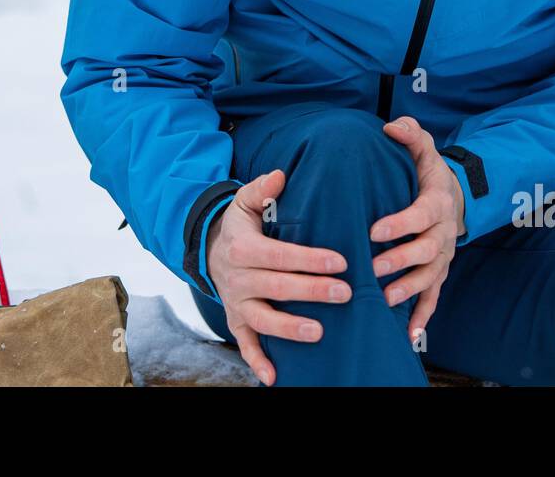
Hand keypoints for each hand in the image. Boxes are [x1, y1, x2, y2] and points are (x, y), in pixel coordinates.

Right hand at [205, 169, 350, 386]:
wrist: (210, 250)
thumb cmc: (239, 225)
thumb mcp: (244, 201)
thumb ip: (262, 188)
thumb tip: (280, 176)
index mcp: (244, 248)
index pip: (281, 255)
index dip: (310, 259)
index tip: (341, 262)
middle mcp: (238, 278)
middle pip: (277, 286)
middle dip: (312, 291)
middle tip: (345, 293)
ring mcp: (237, 303)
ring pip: (262, 319)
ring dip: (289, 327)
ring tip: (319, 332)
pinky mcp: (236, 321)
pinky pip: (245, 344)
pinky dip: (256, 362)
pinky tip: (274, 377)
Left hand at [370, 116, 465, 342]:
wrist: (454, 197)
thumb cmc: (428, 173)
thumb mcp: (423, 149)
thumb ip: (410, 135)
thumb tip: (391, 127)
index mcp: (436, 203)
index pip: (419, 215)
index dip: (399, 223)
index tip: (374, 230)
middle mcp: (443, 233)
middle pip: (426, 250)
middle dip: (400, 260)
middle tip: (373, 268)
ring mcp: (442, 257)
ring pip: (430, 277)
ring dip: (409, 290)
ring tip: (385, 299)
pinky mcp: (439, 274)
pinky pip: (434, 298)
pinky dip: (423, 317)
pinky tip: (410, 335)